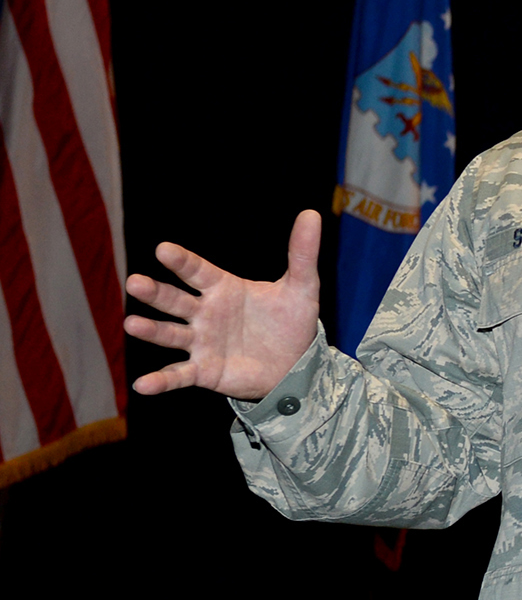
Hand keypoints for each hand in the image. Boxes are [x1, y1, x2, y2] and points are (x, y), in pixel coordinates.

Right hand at [124, 210, 323, 399]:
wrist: (296, 363)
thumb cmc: (292, 321)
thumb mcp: (302, 287)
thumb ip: (302, 253)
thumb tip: (311, 214)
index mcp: (223, 288)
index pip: (197, 271)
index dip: (181, 261)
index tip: (163, 249)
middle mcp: (205, 313)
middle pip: (175, 300)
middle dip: (155, 292)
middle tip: (135, 283)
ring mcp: (202, 342)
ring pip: (170, 334)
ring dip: (151, 330)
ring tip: (132, 324)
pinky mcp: (204, 370)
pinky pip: (179, 375)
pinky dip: (161, 380)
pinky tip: (142, 385)